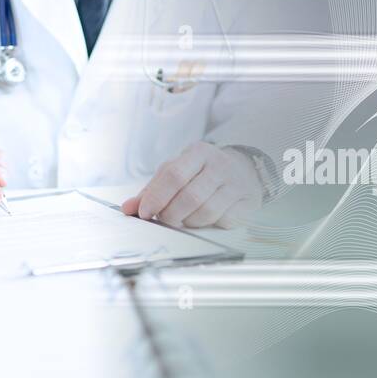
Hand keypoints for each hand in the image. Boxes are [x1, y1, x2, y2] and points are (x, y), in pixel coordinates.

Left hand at [121, 142, 262, 228]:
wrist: (243, 170)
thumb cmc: (202, 173)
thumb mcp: (177, 172)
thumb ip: (152, 190)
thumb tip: (128, 208)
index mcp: (198, 153)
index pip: (173, 175)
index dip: (156, 197)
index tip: (145, 213)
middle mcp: (219, 165)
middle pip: (189, 196)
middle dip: (171, 214)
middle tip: (164, 219)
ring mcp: (236, 184)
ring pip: (206, 212)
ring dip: (189, 222)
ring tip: (184, 218)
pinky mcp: (247, 201)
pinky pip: (224, 221)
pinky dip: (210, 224)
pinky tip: (205, 218)